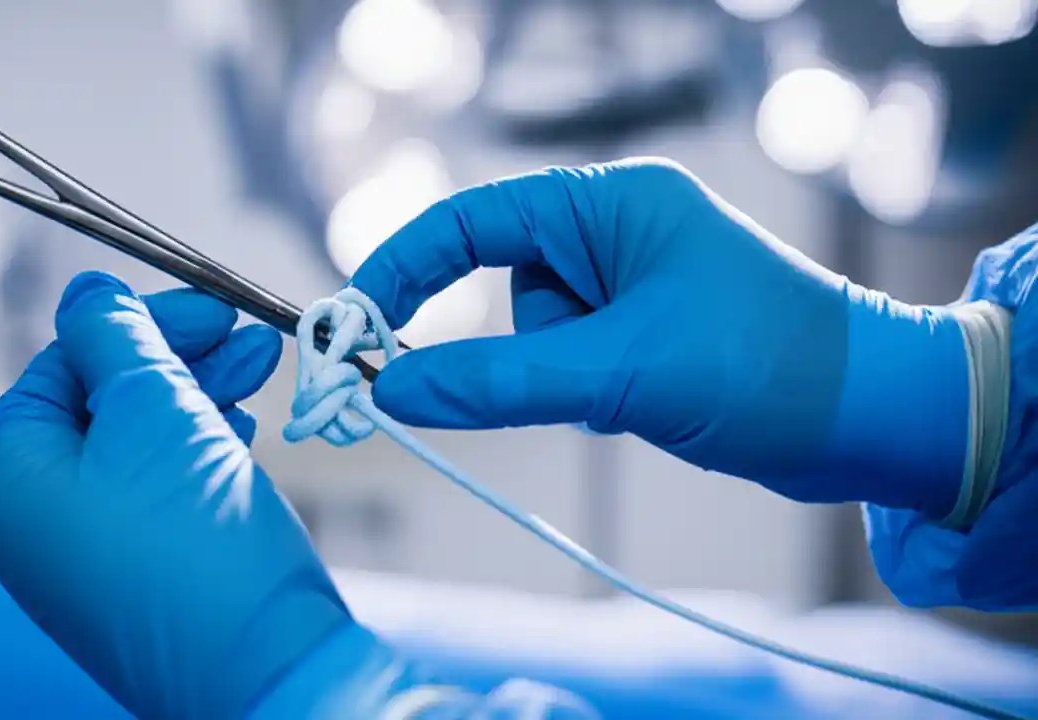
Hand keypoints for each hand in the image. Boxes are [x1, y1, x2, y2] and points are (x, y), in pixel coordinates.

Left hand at [0, 272, 349, 718]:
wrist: (261, 668)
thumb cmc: (197, 540)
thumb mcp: (153, 409)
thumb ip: (116, 339)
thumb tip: (88, 294)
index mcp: (11, 476)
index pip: (61, 364)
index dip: (138, 323)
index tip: (210, 308)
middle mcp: (33, 522)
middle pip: (99, 403)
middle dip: (178, 359)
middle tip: (247, 336)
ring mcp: (84, 557)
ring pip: (135, 445)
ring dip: (197, 397)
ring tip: (261, 372)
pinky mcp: (136, 580)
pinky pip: (156, 492)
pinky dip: (198, 451)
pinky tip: (243, 433)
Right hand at [351, 159, 969, 515]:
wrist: (874, 417)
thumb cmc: (767, 364)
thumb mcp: (623, 371)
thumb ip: (499, 381)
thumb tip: (395, 389)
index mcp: (608, 205)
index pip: (472, 221)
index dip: (401, 270)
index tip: (354, 327)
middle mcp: (612, 233)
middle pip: (498, 284)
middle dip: (504, 346)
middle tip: (496, 390)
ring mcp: (627, 285)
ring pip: (530, 337)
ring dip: (555, 378)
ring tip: (637, 391)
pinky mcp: (639, 335)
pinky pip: (568, 362)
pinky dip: (580, 391)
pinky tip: (648, 400)